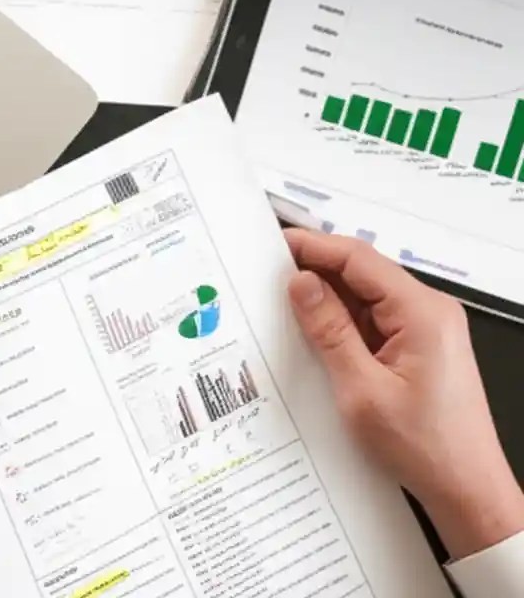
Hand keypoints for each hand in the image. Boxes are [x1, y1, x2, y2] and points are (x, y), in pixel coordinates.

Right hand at [284, 229, 523, 558]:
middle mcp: (430, 312)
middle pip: (362, 273)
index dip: (313, 247)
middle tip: (267, 277)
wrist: (464, 487)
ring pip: (365, 297)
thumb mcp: (361, 388)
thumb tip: (301, 284)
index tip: (275, 245)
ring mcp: (426, 329)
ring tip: (283, 307)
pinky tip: (313, 333)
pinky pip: (373, 320)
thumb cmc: (424, 446)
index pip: (359, 259)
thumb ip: (328, 330)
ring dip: (326, 300)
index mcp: (423, 313)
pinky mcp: (419, 347)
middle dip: (315, 270)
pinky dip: (342, 323)